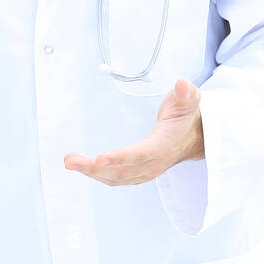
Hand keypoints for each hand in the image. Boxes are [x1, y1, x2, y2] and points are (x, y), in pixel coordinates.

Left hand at [64, 78, 204, 185]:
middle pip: (121, 171)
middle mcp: (153, 163)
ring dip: (91, 172)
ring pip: (115, 178)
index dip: (121, 157)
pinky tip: (84, 168)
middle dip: (94, 168)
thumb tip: (181, 85)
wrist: (193, 138)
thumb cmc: (186, 118)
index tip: (101, 158)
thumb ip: (186, 93)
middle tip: (71, 160)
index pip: (140, 154)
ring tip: (70, 162)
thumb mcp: (189, 101)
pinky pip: (116, 179)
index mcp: (163, 146)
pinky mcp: (138, 173)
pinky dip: (98, 175)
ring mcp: (145, 171)